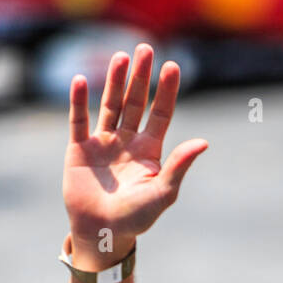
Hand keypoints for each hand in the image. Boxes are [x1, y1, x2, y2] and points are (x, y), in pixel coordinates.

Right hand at [63, 43, 207, 257]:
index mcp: (149, 150)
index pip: (161, 112)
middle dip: (140, 76)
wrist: (102, 234)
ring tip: (121, 57)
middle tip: (145, 48)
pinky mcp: (79, 149)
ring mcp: (103, 142)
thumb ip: (179, 166)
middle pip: (135, 102)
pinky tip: (81, 80)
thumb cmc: (136, 218)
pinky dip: (79, 101)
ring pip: (110, 104)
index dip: (166, 90)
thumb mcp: (162, 192)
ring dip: (114, 81)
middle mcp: (127, 141)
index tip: (172, 66)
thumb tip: (204, 142)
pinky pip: (78, 120)